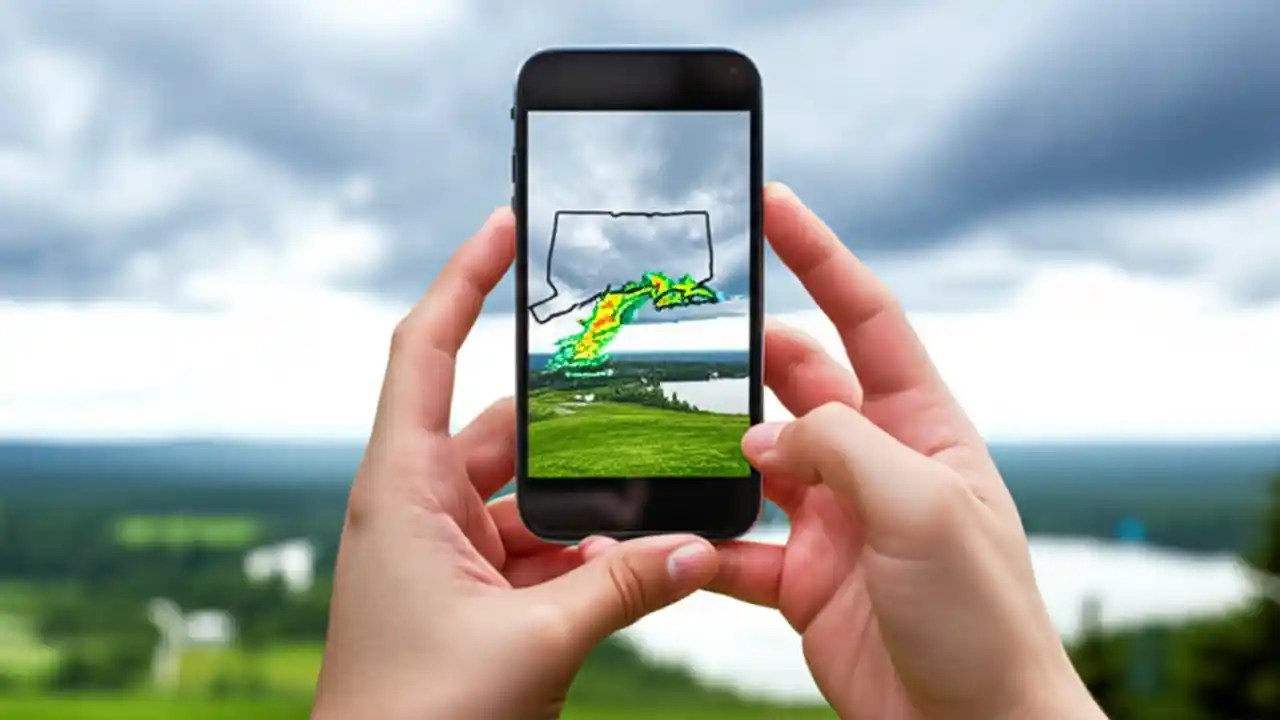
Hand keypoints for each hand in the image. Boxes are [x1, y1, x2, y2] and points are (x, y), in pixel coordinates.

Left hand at [313, 209, 719, 719]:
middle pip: (501, 428)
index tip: (503, 224)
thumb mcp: (536, 641)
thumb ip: (626, 587)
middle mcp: (414, 506)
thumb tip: (703, 547)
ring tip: (659, 489)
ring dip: (586, 502)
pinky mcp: (463, 595)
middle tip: (641, 389)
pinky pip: (529, 549)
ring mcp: (439, 553)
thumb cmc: (418, 719)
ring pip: (524, 496)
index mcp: (401, 489)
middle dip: (573, 421)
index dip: (462, 279)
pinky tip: (639, 560)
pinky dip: (579, 552)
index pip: (426, 350)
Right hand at [711, 185, 1103, 718]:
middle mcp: (874, 464)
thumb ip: (838, 448)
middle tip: (685, 334)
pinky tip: (673, 537)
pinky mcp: (799, 580)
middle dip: (747, 355)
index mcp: (921, 427)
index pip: (866, 318)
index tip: (773, 203)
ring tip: (661, 431)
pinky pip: (734, 546)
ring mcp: (832, 520)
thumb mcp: (922, 507)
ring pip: (755, 457)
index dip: (819, 256)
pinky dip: (701, 539)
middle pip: (798, 381)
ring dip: (713, 447)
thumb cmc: (983, 617)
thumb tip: (757, 432)